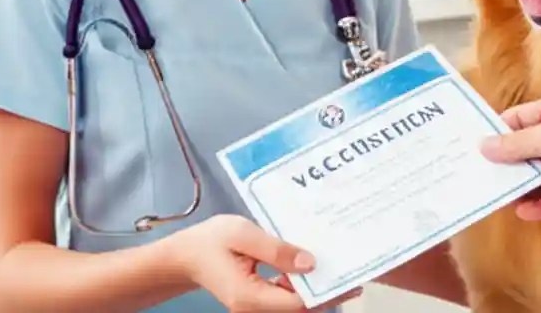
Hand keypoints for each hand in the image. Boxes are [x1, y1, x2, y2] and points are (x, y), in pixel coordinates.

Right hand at [179, 214, 362, 311]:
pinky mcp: (260, 303)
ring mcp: (257, 310)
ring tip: (340, 264)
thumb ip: (276, 250)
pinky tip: (315, 267)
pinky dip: (303, 285)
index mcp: (250, 297)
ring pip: (296, 304)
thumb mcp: (243, 235)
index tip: (349, 275)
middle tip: (353, 268)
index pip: (298, 302)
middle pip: (301, 307)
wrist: (187, 255)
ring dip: (317, 287)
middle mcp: (255, 310)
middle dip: (327, 290)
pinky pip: (287, 299)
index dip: (326, 291)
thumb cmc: (211, 241)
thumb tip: (310, 263)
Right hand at [479, 92, 540, 222]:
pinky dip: (535, 204)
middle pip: (524, 147)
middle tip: (478, 171)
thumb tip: (484, 146)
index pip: (522, 117)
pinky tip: (524, 209)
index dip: (499, 130)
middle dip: (506, 161)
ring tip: (498, 193)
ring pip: (533, 174)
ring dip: (518, 184)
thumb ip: (515, 144)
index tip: (475, 143)